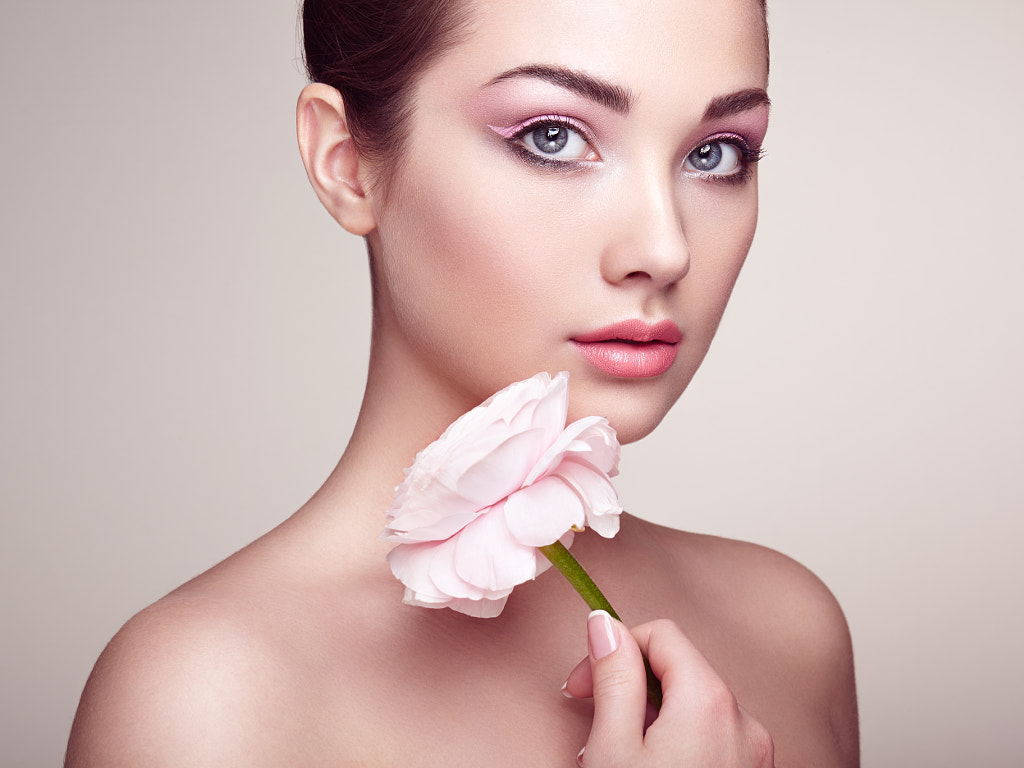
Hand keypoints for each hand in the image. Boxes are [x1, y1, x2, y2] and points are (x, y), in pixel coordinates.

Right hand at [564, 611, 774, 766]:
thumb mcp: (613, 749)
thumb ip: (613, 678)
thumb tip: (604, 624)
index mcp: (709, 701)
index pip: (660, 633)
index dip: (613, 650)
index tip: (582, 685)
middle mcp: (744, 720)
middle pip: (678, 670)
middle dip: (632, 689)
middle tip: (596, 731)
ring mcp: (755, 751)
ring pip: (694, 707)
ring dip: (654, 721)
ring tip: (624, 760)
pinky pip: (714, 738)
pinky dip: (681, 745)